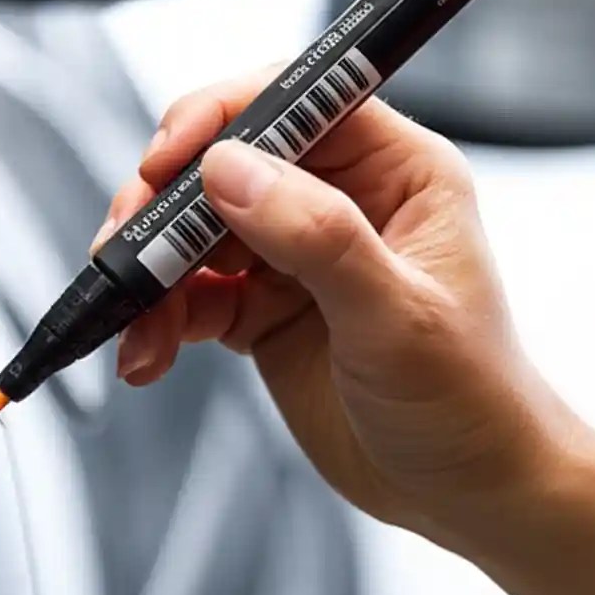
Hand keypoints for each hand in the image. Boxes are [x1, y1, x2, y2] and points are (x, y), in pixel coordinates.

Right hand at [99, 66, 582, 536]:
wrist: (465, 493)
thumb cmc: (468, 399)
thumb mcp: (396, 317)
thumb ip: (315, 236)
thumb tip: (228, 171)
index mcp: (395, 172)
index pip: (298, 102)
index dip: (224, 115)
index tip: (169, 156)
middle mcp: (338, 200)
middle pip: (225, 162)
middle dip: (165, 203)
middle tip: (127, 245)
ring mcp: (293, 256)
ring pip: (193, 229)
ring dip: (149, 269)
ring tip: (135, 319)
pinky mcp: (260, 308)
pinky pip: (189, 294)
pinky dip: (157, 319)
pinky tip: (148, 352)